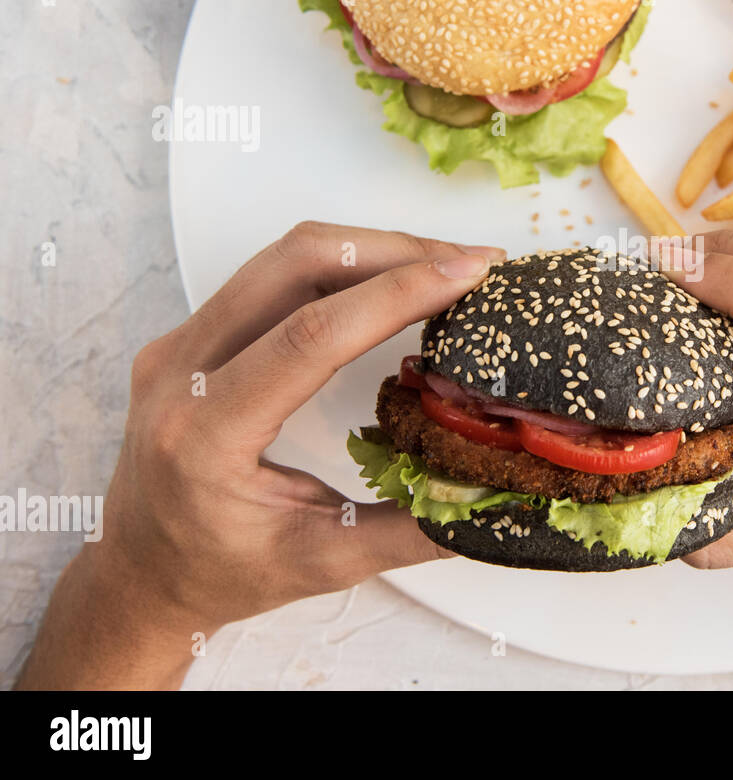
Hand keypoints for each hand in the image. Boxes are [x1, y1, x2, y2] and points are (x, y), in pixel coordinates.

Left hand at [18, 222, 502, 687]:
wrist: (140, 576)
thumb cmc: (222, 575)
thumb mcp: (324, 563)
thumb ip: (414, 530)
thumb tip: (500, 497)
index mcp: (205, 435)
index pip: (311, 335)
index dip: (397, 293)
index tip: (470, 275)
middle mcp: (180, 373)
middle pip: (294, 265)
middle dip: (394, 250)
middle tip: (473, 262)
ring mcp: (179, 344)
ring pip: (283, 258)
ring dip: (372, 250)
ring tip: (446, 265)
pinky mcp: (191, 334)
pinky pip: (271, 275)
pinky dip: (343, 267)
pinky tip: (392, 281)